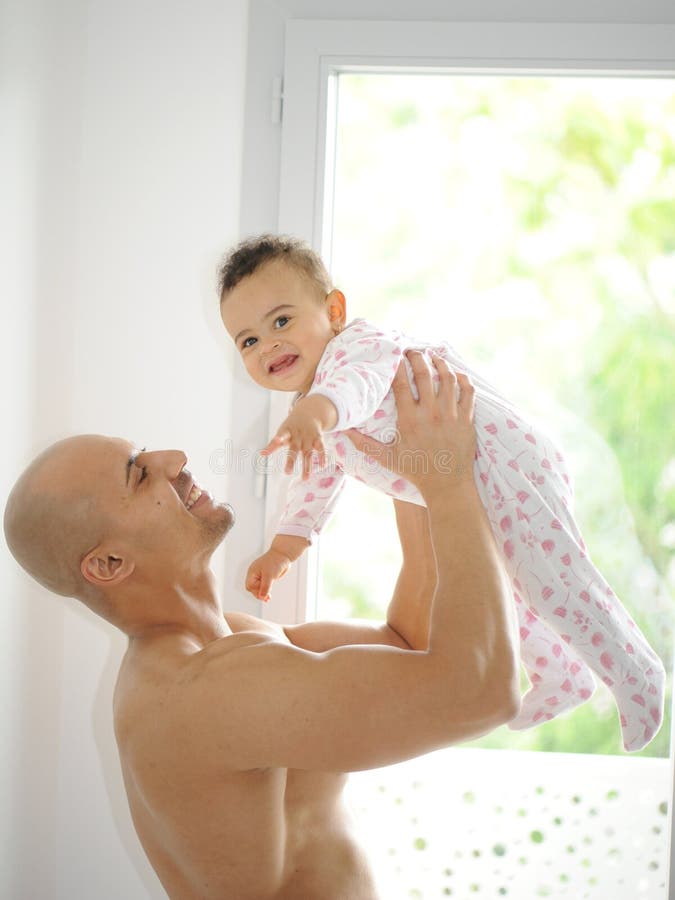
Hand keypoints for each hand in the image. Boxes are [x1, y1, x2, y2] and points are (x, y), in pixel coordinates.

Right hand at [245, 549, 291, 601]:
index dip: (256, 591)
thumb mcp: (269, 575)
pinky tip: (269, 596)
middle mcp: (255, 574)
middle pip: (252, 588)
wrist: (284, 555)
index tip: (264, 593)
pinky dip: (266, 591)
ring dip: (262, 594)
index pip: (250, 586)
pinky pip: (264, 586)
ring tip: (268, 599)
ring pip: (258, 588)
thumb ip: (265, 587)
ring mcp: (261, 575)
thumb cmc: (275, 562)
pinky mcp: (267, 577)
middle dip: (259, 594)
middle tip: (267, 598)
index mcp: (252, 572)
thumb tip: (261, 597)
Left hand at [260, 395, 337, 479]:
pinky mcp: (317, 439)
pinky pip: (321, 448)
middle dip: (291, 461)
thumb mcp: (282, 432)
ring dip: (307, 466)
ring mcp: (308, 438)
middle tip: (287, 472)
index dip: (276, 441)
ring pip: (307, 453)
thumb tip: (261, 454)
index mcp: (287, 432)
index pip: (281, 436)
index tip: (272, 446)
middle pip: (294, 449)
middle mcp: (298, 436)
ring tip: (305, 478)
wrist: (309, 414)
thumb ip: (273, 444)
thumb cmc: (292, 427)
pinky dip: (322, 456)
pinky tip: (323, 465)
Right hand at [346, 351, 475, 497]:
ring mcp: (451, 414)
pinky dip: (463, 378)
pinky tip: (456, 374)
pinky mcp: (467, 419)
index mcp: (409, 419)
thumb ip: (364, 444)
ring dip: (440, 363)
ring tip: (434, 357)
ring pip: (448, 377)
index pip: (401, 383)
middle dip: (417, 357)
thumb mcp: (387, 458)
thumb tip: (343, 433)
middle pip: (424, 373)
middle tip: (413, 351)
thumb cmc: (416, 471)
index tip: (395, 356)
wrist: (447, 485)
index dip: (398, 366)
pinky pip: (468, 390)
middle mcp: (431, 413)